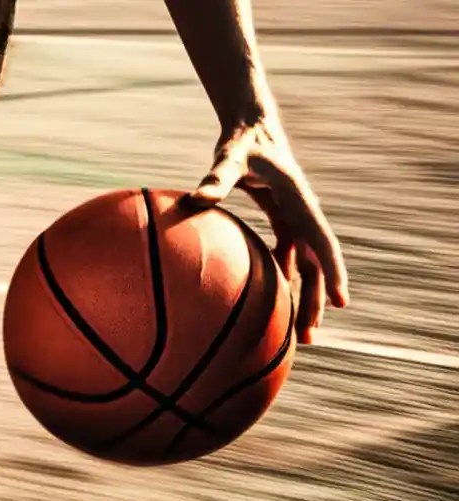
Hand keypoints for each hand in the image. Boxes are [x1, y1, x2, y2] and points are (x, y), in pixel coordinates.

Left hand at [188, 118, 349, 343]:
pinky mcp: (283, 220)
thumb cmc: (241, 142)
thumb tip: (196, 199)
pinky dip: (286, 278)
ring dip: (304, 296)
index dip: (333, 274)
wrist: (250, 126)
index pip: (322, 245)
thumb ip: (216, 179)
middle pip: (316, 266)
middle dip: (317, 302)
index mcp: (299, 203)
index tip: (342, 303)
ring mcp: (295, 219)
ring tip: (299, 333)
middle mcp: (303, 214)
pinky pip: (289, 256)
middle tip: (309, 338)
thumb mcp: (229, 158)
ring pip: (305, 265)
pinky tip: (277, 301)